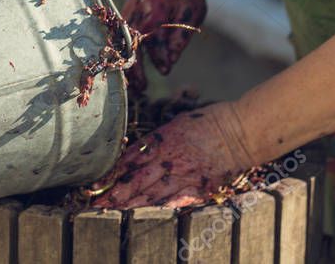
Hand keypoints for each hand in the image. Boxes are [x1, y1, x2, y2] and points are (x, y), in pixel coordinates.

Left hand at [89, 102, 251, 208]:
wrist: (240, 132)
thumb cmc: (208, 122)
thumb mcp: (175, 124)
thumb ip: (156, 140)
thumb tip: (137, 150)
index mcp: (161, 141)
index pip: (129, 161)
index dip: (110, 174)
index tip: (95, 183)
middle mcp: (169, 161)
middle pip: (135, 181)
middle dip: (114, 194)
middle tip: (97, 202)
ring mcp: (184, 176)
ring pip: (151, 194)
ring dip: (131, 203)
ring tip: (114, 209)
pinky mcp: (199, 188)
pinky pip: (175, 200)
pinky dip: (159, 206)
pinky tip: (146, 210)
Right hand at [122, 0, 207, 93]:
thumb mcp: (191, 16)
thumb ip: (178, 40)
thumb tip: (167, 66)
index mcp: (155, 5)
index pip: (153, 35)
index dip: (158, 55)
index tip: (164, 72)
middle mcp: (137, 7)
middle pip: (131, 40)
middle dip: (135, 66)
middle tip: (141, 87)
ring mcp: (127, 10)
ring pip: (122, 41)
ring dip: (125, 63)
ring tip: (132, 84)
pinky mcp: (123, 15)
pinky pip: (119, 37)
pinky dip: (122, 54)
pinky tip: (126, 70)